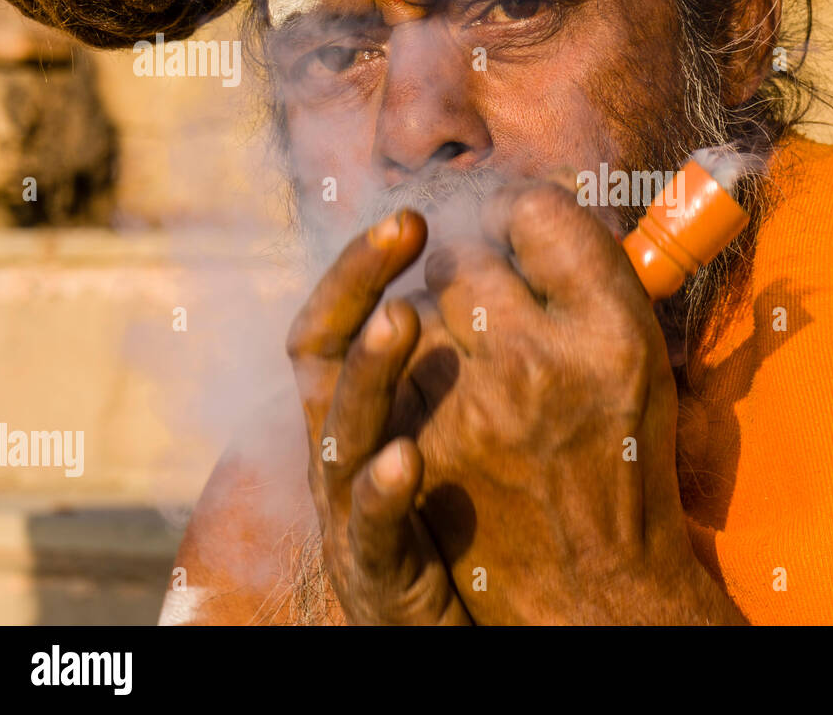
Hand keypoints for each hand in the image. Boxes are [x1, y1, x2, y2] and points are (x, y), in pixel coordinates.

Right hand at [286, 210, 469, 624]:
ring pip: (339, 432)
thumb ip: (462, 355)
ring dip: (369, 371)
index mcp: (362, 405)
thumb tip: (510, 267)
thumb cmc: (474, 508)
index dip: (362, 265)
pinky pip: (370, 528)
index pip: (340, 317)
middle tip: (405, 229)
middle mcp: (341, 446)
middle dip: (358, 285)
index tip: (410, 215)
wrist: (476, 617)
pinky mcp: (377, 573)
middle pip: (322, 355)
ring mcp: (350, 508)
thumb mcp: (459, 420)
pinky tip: (409, 456)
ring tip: (402, 318)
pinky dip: (382, 491)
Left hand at [401, 180, 744, 623]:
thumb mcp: (639, 362)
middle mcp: (541, 359)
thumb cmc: (622, 458)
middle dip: (466, 266)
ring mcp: (475, 405)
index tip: (514, 220)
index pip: (539, 215)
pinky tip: (430, 385)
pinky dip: (402, 370)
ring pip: (415, 311)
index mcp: (614, 329)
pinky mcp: (427, 447)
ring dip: (427, 320)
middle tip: (480, 286)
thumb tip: (547, 202)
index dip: (518, 210)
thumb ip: (596, 280)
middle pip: (464, 259)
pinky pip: (393, 371)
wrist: (593, 583)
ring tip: (457, 350)